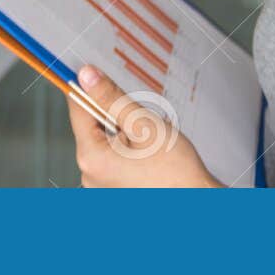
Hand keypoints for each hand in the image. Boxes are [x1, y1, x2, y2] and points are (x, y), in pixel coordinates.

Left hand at [67, 65, 220, 187]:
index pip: (77, 108)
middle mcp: (89, 176)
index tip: (97, 72)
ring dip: (122, 131)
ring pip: (103, 140)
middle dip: (114, 114)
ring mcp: (99, 186)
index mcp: (92, 159)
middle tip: (141, 119)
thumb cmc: (176, 170)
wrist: (197, 202)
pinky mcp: (110, 190)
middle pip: (91, 125)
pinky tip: (146, 154)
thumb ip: (111, 98)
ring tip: (148, 141)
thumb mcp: (144, 124)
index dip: (88, 86)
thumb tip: (86, 75)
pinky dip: (126, 148)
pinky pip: (111, 157)